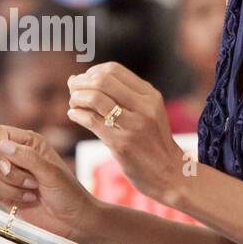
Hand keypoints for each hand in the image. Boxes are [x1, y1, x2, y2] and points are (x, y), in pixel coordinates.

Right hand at [0, 125, 95, 240]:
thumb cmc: (69, 194)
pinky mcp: (0, 192)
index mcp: (28, 142)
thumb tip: (1, 145)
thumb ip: (28, 158)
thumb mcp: (52, 173)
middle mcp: (14, 155)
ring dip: (6, 188)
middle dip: (7, 174)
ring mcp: (5, 175)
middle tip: (32, 184)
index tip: (13, 165)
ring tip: (30, 194)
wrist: (72, 220)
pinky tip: (17, 201)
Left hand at [66, 62, 184, 203]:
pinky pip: (91, 121)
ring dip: (77, 98)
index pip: (113, 70)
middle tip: (73, 90)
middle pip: (102, 81)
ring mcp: (133, 125)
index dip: (92, 72)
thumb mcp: (148, 112)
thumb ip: (123, 96)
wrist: (170, 174)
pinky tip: (74, 115)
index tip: (84, 81)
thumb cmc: (152, 142)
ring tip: (74, 104)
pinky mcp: (121, 144)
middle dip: (81, 82)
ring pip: (95, 98)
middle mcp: (144, 107)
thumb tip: (79, 78)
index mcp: (150, 95)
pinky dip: (77, 114)